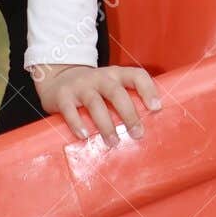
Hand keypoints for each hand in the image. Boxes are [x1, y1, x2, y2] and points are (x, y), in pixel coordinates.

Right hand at [29, 60, 162, 145]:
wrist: (58, 79)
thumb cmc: (93, 89)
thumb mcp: (110, 87)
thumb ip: (125, 100)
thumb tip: (150, 129)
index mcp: (116, 74)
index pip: (136, 75)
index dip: (148, 89)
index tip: (156, 108)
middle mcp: (100, 77)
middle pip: (116, 92)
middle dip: (129, 114)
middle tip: (138, 134)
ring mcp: (81, 85)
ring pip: (95, 103)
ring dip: (106, 124)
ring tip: (113, 142)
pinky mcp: (63, 96)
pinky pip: (70, 110)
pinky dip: (77, 123)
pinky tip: (84, 136)